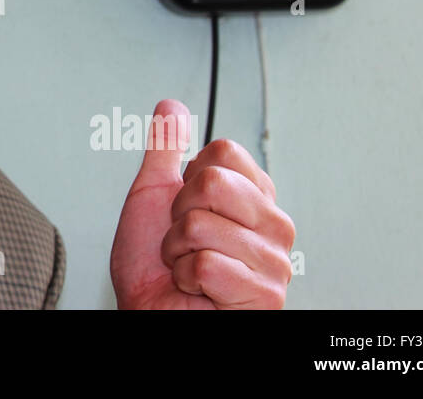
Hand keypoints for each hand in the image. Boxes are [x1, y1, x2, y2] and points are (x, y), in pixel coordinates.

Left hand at [109, 99, 295, 308]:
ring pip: (202, 225)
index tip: (185, 207)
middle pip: (214, 182)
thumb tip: (171, 106)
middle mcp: (272, 224)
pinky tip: (197, 291)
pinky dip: (185, 278)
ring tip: (189, 268)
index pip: (224, 151)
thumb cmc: (153, 267)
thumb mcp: (152, 197)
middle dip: (179, 214)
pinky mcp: (265, 295)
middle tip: (184, 240)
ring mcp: (274, 261)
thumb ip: (165, 150)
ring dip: (178, 250)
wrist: (148, 315)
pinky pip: (205, 264)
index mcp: (254, 196)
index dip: (187, 178)